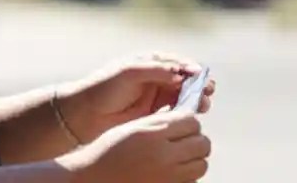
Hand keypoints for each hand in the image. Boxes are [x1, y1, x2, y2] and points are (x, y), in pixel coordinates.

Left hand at [56, 52, 215, 143]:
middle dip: (199, 84)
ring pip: (184, 96)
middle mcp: (157, 77)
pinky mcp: (155, 114)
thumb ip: (155, 71)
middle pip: (185, 80)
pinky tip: (189, 116)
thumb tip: (180, 72)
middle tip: (208, 91)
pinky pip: (176, 112)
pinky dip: (185, 113)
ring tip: (202, 105)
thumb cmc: (105, 87)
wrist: (86, 113)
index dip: (191, 68)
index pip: (177, 62)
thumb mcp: (128, 73)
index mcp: (150, 62)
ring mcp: (157, 96)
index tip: (200, 75)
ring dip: (196, 99)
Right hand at [59, 107, 210, 182]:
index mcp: (153, 132)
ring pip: (202, 164)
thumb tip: (185, 120)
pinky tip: (172, 173)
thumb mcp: (133, 127)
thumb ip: (160, 122)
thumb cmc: (108, 152)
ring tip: (179, 159)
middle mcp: (164, 155)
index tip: (181, 126)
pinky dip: (187, 177)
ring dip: (194, 160)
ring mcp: (168, 176)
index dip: (189, 122)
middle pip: (202, 143)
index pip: (192, 121)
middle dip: (196, 140)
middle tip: (183, 143)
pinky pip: (192, 181)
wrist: (94, 178)